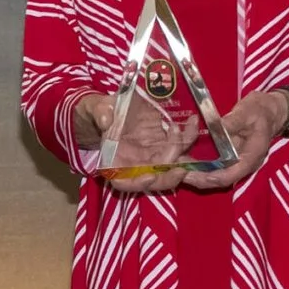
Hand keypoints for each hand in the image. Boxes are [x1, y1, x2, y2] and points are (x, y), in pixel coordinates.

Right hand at [80, 91, 197, 197]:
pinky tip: (192, 121)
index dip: (137, 183)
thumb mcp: (96, 108)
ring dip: (187, 161)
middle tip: (181, 169)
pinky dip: (189, 137)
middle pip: (155, 180)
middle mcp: (136, 165)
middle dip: (170, 176)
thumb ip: (100, 113)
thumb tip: (106, 119)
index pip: (123, 182)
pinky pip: (182, 146)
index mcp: (113, 162)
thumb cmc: (101, 110)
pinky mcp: (167, 144)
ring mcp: (154, 156)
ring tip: (184, 138)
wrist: (116, 106)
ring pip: (174, 168)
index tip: (150, 175)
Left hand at [184, 89, 288, 191]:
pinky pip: (212, 167)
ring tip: (176, 167)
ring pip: (214, 176)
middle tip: (177, 172)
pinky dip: (198, 166)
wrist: (268, 110)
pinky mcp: (229, 158)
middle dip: (197, 178)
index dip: (211, 177)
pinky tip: (183, 160)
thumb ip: (233, 121)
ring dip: (195, 174)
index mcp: (252, 156)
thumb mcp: (248, 112)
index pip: (232, 175)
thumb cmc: (260, 110)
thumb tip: (217, 128)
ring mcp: (236, 162)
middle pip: (220, 179)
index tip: (192, 175)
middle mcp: (243, 164)